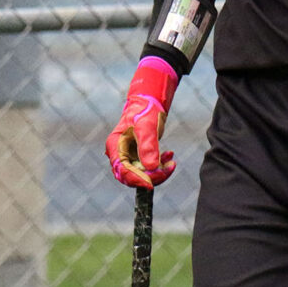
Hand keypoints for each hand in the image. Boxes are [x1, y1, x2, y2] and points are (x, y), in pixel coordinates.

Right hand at [105, 56, 179, 187]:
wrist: (149, 103)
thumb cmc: (145, 111)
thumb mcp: (147, 126)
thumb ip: (148, 146)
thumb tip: (151, 167)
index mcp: (115, 146)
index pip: (122, 170)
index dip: (136, 179)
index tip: (151, 184)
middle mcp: (119, 154)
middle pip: (132, 176)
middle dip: (152, 176)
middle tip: (169, 168)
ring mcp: (128, 156)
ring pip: (142, 174)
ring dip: (158, 171)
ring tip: (172, 162)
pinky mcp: (138, 157)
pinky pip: (148, 168)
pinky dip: (160, 165)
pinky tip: (170, 155)